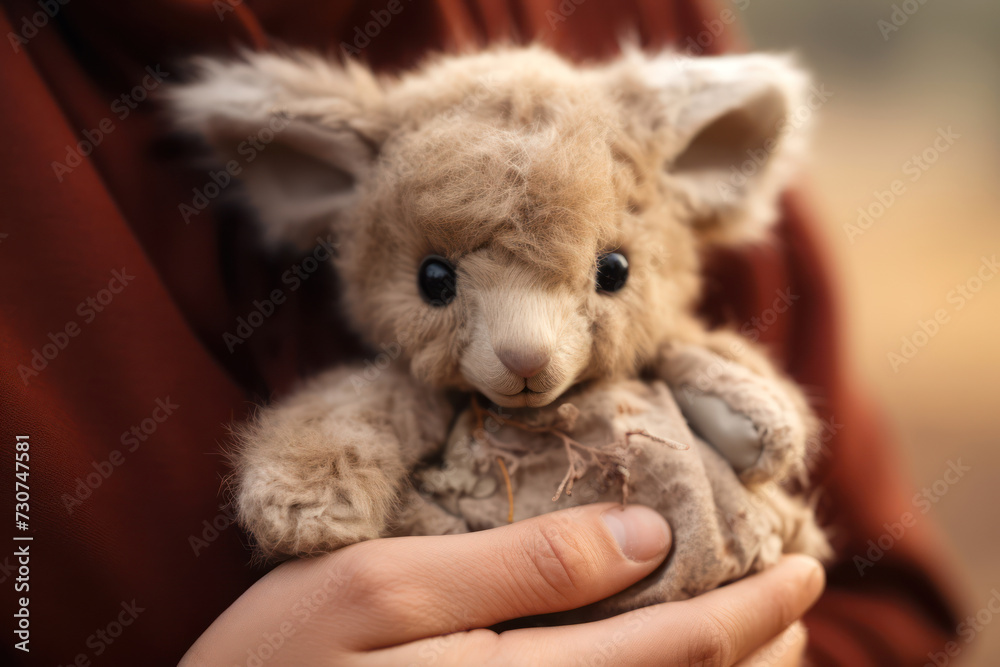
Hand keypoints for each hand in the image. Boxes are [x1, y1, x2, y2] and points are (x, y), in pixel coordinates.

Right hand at [181, 503, 823, 665]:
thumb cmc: (277, 663)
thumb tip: (645, 535)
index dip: (755, 609)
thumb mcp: (381, 589)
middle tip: (795, 594)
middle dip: (755, 649)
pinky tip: (654, 658)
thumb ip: (518, 565)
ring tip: (757, 634)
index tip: (806, 565)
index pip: (680, 651)